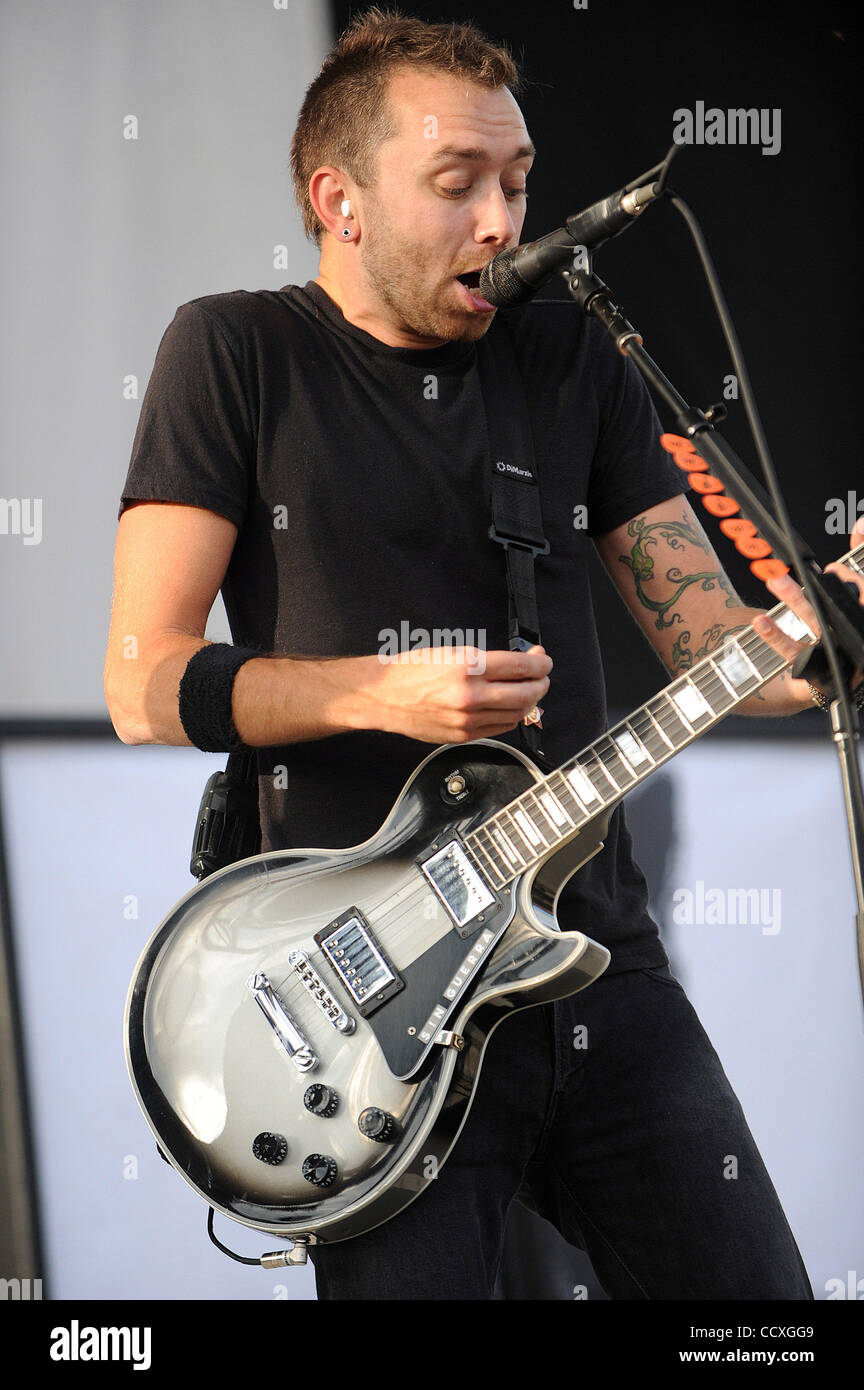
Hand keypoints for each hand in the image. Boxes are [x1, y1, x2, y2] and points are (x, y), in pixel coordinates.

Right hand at [355, 643, 552, 743]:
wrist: (383, 696)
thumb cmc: (412, 670)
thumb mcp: (452, 652)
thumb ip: (488, 660)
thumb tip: (519, 663)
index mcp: (467, 667)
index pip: (520, 668)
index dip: (540, 664)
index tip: (544, 660)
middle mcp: (469, 695)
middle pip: (525, 694)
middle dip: (541, 684)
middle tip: (542, 676)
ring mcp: (467, 719)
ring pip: (516, 714)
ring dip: (529, 702)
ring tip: (528, 691)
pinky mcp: (463, 736)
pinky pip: (500, 728)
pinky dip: (511, 717)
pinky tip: (509, 707)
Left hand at [752, 519, 863, 703]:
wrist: (851, 673)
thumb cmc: (850, 626)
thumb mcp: (853, 593)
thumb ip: (860, 552)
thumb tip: (860, 522)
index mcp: (861, 617)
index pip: (862, 592)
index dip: (851, 580)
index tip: (833, 570)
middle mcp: (853, 634)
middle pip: (838, 606)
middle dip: (822, 584)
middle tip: (803, 568)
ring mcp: (837, 654)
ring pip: (815, 623)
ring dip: (794, 600)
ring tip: (774, 580)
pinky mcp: (817, 671)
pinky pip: (794, 653)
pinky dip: (776, 637)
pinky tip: (759, 622)